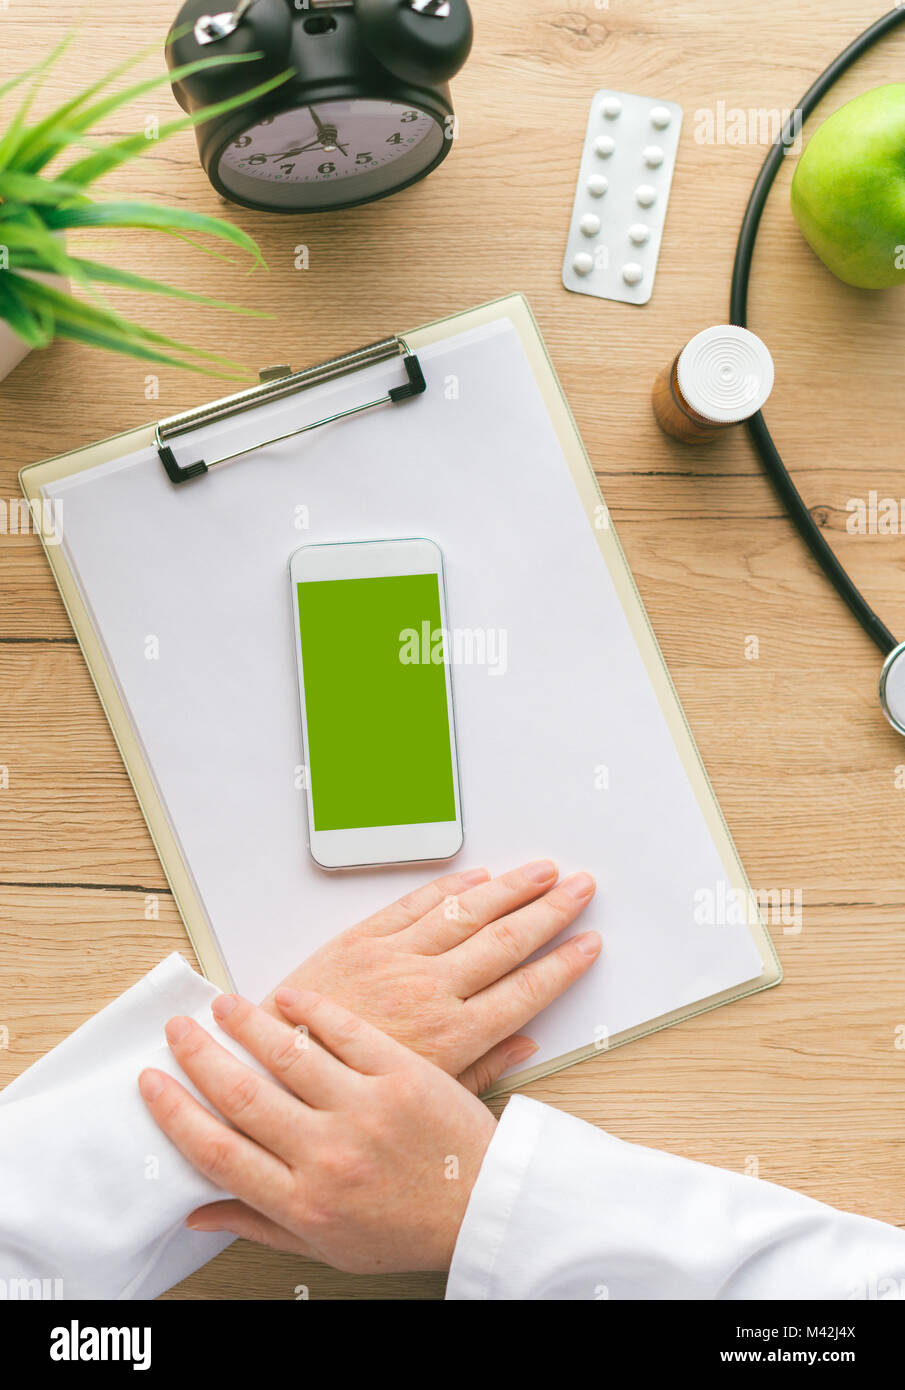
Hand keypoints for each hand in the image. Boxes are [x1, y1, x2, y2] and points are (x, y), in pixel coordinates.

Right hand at [139, 990, 495, 1272]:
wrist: (483, 1207)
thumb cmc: (408, 1230)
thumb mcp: (327, 1248)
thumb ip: (259, 1223)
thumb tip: (197, 1213)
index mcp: (303, 1201)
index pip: (216, 1151)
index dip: (174, 1112)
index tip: (151, 1083)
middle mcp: (328, 1154)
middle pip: (242, 1096)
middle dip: (200, 1057)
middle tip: (177, 1029)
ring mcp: (366, 1110)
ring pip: (288, 1056)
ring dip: (247, 1024)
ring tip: (222, 1005)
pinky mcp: (403, 1074)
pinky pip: (347, 1032)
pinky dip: (312, 1010)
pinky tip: (288, 995)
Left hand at [261, 861, 599, 1091]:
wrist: (270, 1075)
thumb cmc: (343, 1099)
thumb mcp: (423, 1101)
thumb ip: (481, 1070)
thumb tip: (527, 1045)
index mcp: (451, 1037)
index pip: (525, 990)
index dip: (563, 963)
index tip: (590, 942)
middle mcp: (428, 991)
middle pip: (505, 941)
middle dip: (549, 910)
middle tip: (580, 886)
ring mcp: (393, 961)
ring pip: (466, 913)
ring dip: (510, 888)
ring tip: (542, 870)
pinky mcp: (359, 942)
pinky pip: (413, 906)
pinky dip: (448, 887)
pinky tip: (475, 875)